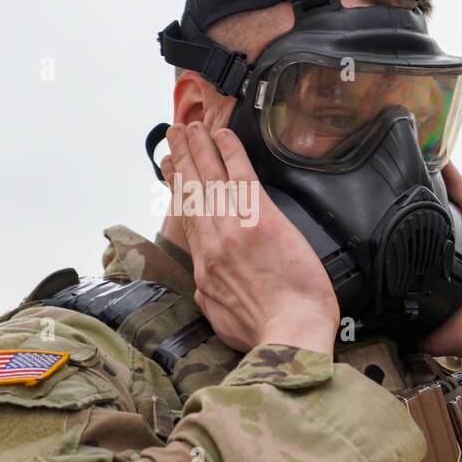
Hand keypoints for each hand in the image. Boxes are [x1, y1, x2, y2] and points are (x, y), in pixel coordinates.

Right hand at [160, 122, 339, 354]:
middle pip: (193, 194)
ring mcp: (233, 230)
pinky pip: (242, 178)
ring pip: (211, 181)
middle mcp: (213, 245)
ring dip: (199, 149)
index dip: (178, 192)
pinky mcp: (260, 221)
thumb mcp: (222, 321)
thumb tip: (206, 289)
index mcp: (205, 271)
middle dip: (182, 161)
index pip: (189, 221)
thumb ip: (211, 298)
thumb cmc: (265, 334)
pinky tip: (223, 135)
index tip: (171, 172)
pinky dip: (231, 154)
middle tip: (174, 136)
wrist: (290, 332)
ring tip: (190, 127)